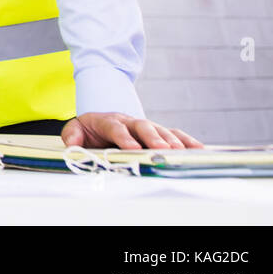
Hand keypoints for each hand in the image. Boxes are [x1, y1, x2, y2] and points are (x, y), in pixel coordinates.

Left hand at [62, 112, 202, 149]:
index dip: (124, 137)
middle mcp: (130, 122)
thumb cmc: (91, 129)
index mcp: (109, 121)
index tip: (132, 148)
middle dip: (152, 138)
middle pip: (143, 127)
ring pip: (161, 131)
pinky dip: (187, 141)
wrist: (102, 121)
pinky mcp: (158, 133)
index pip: (116, 128)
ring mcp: (146, 127)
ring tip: (181, 152)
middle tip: (161, 150)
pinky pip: (175, 135)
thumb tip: (74, 143)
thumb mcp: (76, 129)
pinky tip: (199, 150)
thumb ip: (73, 135)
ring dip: (172, 141)